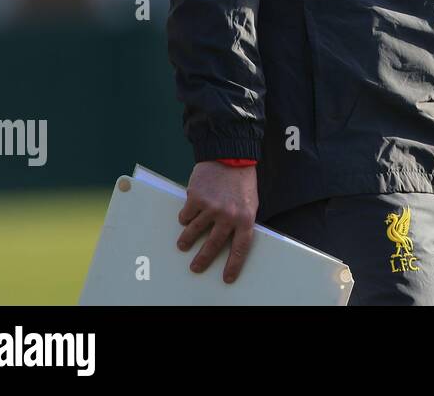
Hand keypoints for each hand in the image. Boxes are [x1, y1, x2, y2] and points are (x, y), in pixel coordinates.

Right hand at [177, 161, 258, 282]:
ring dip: (187, 241)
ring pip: (194, 232)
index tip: (227, 278)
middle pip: (213, 245)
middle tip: (196, 268)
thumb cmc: (242, 181)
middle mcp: (228, 216)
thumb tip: (232, 239)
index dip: (233, 265)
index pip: (240, 248)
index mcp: (245, 218)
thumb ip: (242, 220)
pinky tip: (186, 216)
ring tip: (183, 245)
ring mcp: (211, 208)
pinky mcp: (196, 198)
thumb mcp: (250, 202)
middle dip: (203, 260)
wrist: (230, 155)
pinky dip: (185, 217)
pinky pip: (186, 216)